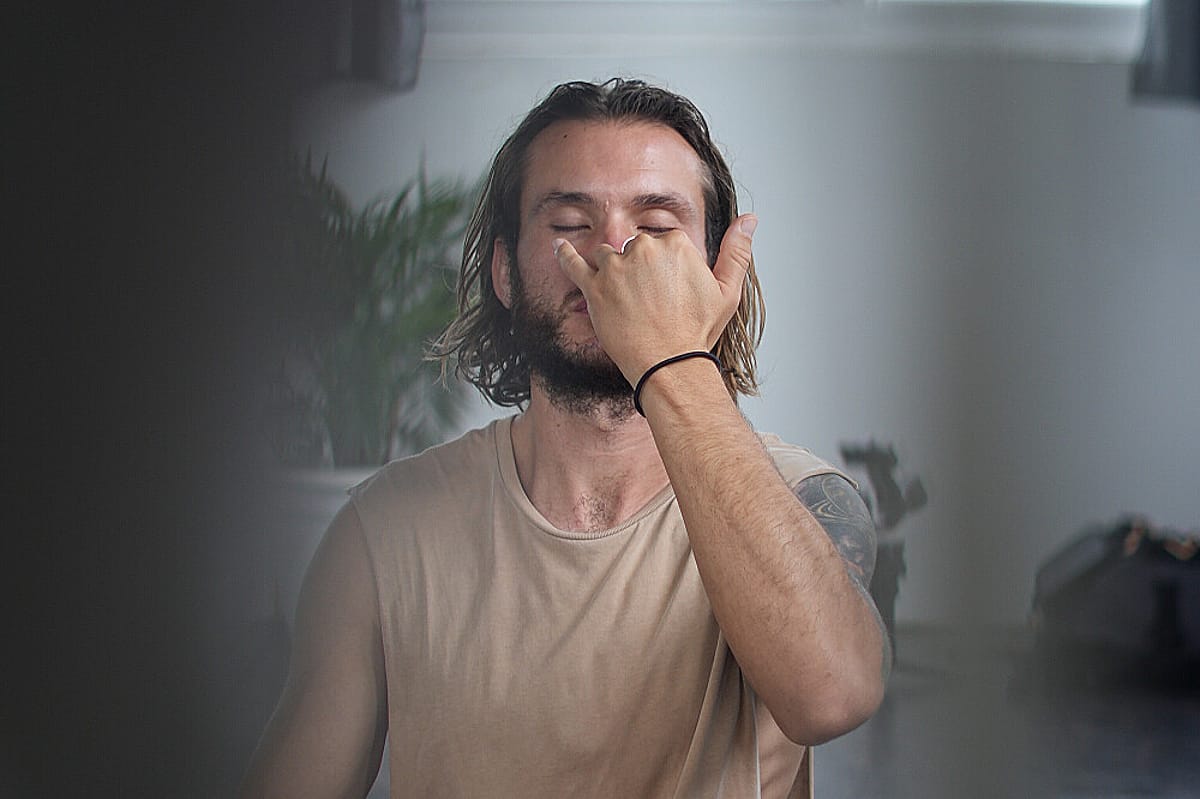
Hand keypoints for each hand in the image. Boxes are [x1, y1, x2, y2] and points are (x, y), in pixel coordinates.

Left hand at [554, 214, 757, 384]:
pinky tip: (558, 246)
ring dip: (612, 271)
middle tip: (648, 302)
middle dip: (639, 270)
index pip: (662, 242)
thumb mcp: (727, 290)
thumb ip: (737, 251)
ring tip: (622, 298)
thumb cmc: (697, 331)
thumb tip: (750, 219)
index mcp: (674, 243)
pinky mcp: (594, 287)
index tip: (668, 290)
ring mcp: (616, 267)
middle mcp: (643, 249)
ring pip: (609, 256)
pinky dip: (564, 254)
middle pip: (634, 249)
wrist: (668, 364)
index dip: (664, 267)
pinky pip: (573, 263)